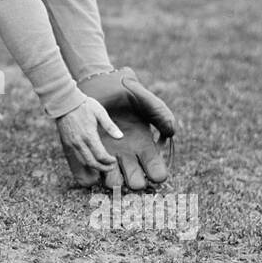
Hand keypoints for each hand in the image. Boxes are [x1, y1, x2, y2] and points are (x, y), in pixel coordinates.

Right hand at [55, 97, 122, 185]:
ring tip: (102, 165)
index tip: (114, 160)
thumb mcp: (99, 112)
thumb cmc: (84, 105)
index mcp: (89, 135)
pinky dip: (85, 161)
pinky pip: (76, 156)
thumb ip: (110, 126)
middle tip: (111, 167)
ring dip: (94, 166)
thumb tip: (120, 137)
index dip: (109, 161)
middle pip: (92, 163)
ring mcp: (72, 143)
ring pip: (83, 161)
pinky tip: (91, 159)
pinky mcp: (66, 142)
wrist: (64, 102)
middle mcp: (79, 142)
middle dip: (103, 168)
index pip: (101, 156)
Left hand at [77, 67, 177, 190]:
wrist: (96, 80)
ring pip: (113, 180)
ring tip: (113, 171)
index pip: (155, 168)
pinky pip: (90, 171)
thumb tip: (171, 133)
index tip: (156, 174)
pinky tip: (96, 169)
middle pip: (135, 180)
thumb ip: (160, 113)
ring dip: (114, 181)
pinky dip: (93, 176)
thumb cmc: (123, 89)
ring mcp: (108, 153)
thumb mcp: (144, 99)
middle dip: (135, 182)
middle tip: (134, 177)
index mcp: (144, 145)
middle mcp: (128, 154)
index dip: (157, 174)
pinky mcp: (90, 150)